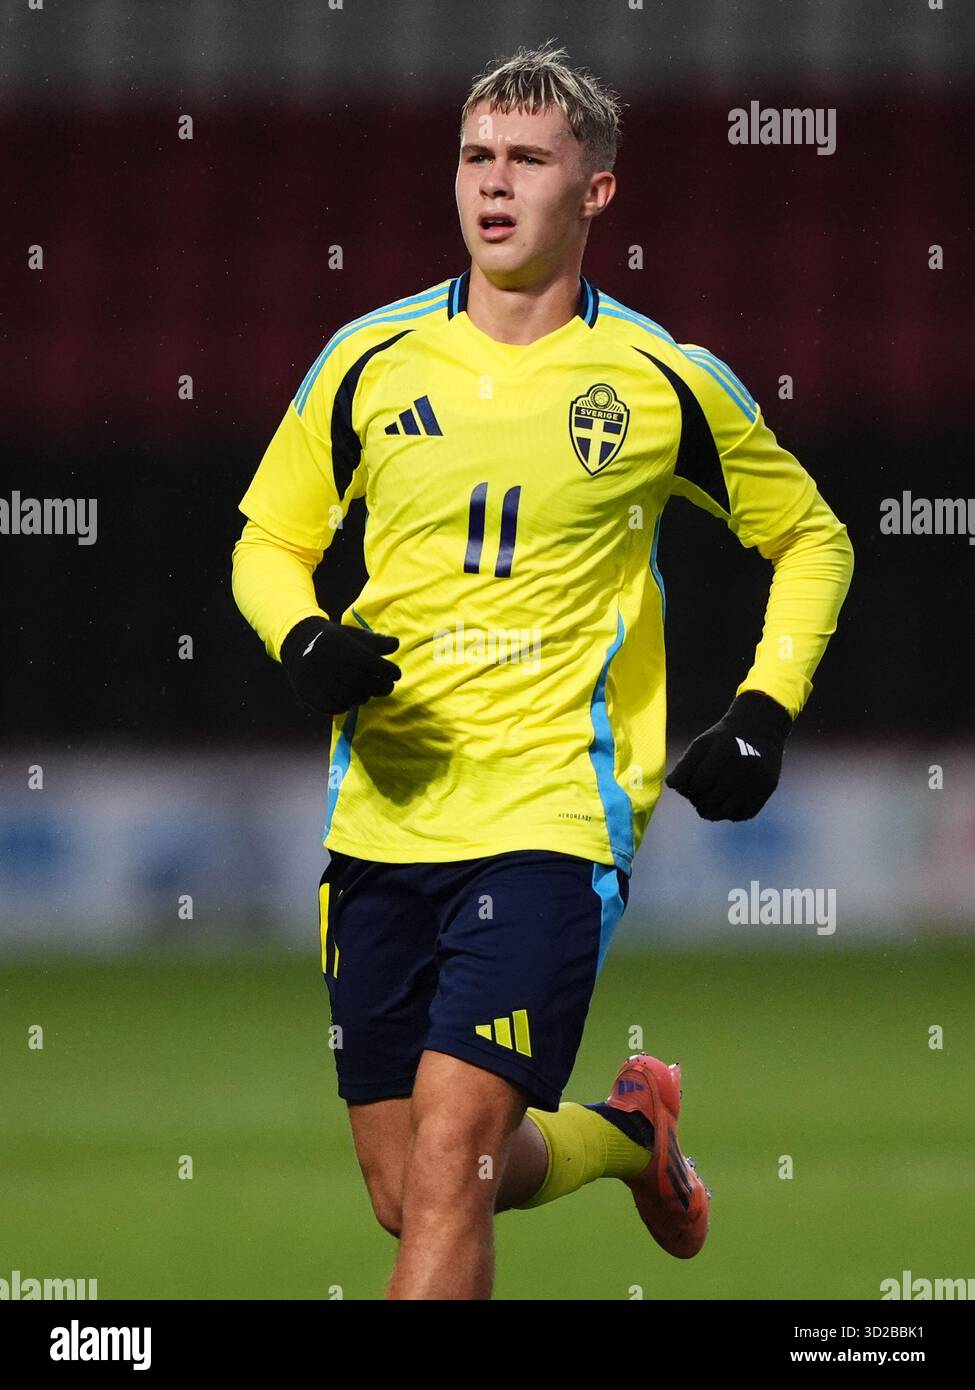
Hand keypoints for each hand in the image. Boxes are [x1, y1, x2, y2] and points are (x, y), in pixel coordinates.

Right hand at [280, 616, 400, 716]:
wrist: (297, 646)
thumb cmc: (334, 641)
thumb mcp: (352, 635)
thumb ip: (375, 641)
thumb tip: (396, 645)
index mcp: (343, 648)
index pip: (372, 663)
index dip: (388, 671)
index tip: (396, 674)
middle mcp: (331, 665)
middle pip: (363, 682)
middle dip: (381, 687)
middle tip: (388, 686)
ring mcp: (321, 682)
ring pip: (351, 697)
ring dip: (365, 696)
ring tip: (369, 691)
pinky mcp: (314, 696)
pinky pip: (337, 707)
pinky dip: (349, 704)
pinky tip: (353, 696)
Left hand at [665, 692, 791, 820]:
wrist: (760, 728)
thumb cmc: (723, 738)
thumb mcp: (701, 744)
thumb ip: (685, 765)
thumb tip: (672, 785)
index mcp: (724, 751)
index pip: (697, 783)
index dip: (688, 789)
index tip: (687, 786)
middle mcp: (743, 765)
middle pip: (711, 798)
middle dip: (698, 799)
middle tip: (696, 795)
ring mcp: (757, 778)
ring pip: (726, 811)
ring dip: (712, 811)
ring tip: (706, 804)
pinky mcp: (768, 788)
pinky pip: (744, 813)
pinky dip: (731, 814)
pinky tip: (724, 806)